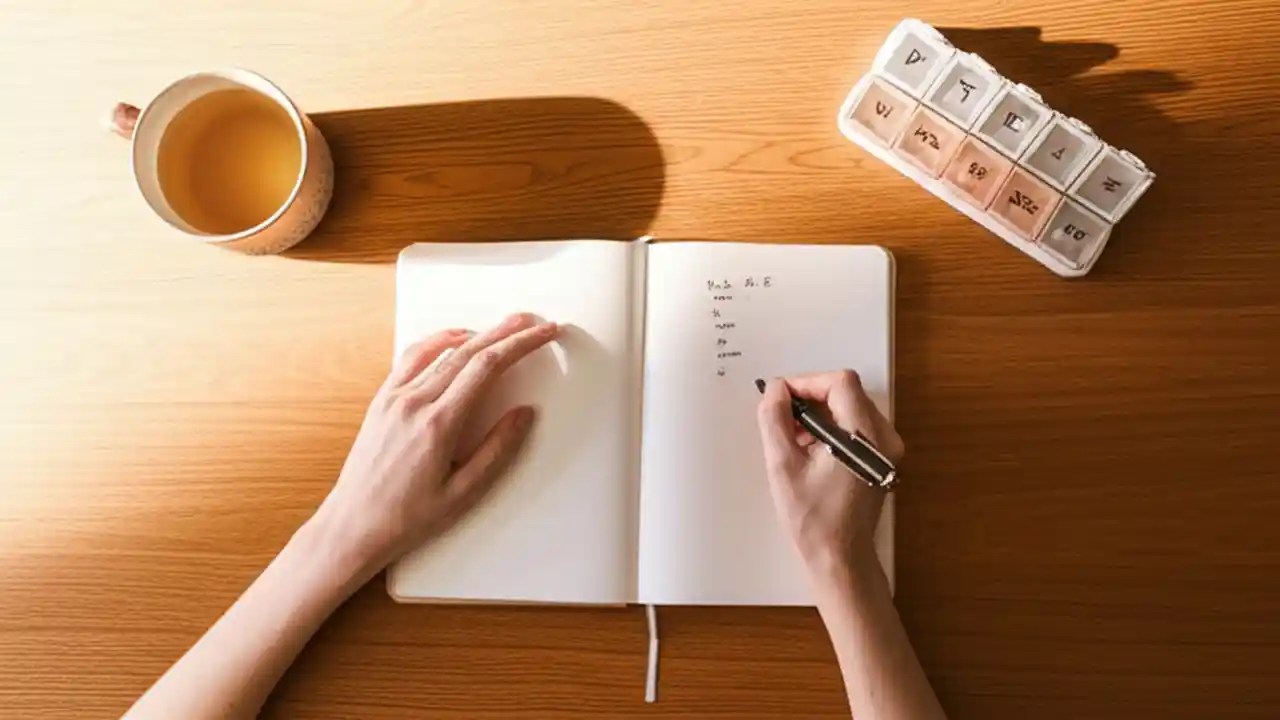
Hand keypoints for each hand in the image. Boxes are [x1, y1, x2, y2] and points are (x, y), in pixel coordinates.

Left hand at [311, 313, 558, 577]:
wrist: (353, 525)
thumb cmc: (407, 518)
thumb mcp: (463, 493)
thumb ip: (497, 450)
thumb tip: (524, 414)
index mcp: (439, 425)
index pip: (487, 367)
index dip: (520, 345)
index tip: (543, 334)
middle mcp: (414, 403)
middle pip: (468, 351)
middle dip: (505, 332)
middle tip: (532, 321)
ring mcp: (394, 398)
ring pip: (440, 349)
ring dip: (475, 333)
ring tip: (500, 325)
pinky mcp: (381, 401)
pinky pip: (411, 358)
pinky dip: (437, 342)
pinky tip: (453, 339)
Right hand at [756, 371, 903, 582]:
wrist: (839, 556)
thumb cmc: (813, 519)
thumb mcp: (783, 466)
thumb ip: (775, 420)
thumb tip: (774, 390)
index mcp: (864, 437)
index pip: (839, 382)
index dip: (806, 382)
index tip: (781, 396)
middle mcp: (884, 438)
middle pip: (846, 391)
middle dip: (810, 397)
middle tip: (783, 417)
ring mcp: (886, 448)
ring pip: (850, 406)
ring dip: (819, 412)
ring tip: (793, 436)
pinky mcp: (881, 457)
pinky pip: (855, 425)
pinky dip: (831, 426)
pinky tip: (809, 447)